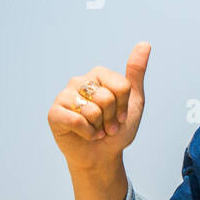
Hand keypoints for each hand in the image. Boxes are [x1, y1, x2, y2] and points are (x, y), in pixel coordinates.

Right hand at [47, 42, 150, 170]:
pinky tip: (85, 134)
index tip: (120, 115)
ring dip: (100, 127)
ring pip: (92, 110)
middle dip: (112, 118)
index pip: (121, 86)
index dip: (125, 106)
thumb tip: (145, 44)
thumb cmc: (117, 128)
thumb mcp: (134, 101)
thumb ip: (136, 73)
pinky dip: (87, 132)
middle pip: (107, 98)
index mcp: (98, 74)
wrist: (102, 155)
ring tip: (96, 129)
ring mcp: (64, 96)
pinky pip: (77, 120)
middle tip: (107, 125)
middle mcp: (79, 81)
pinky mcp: (54, 113)